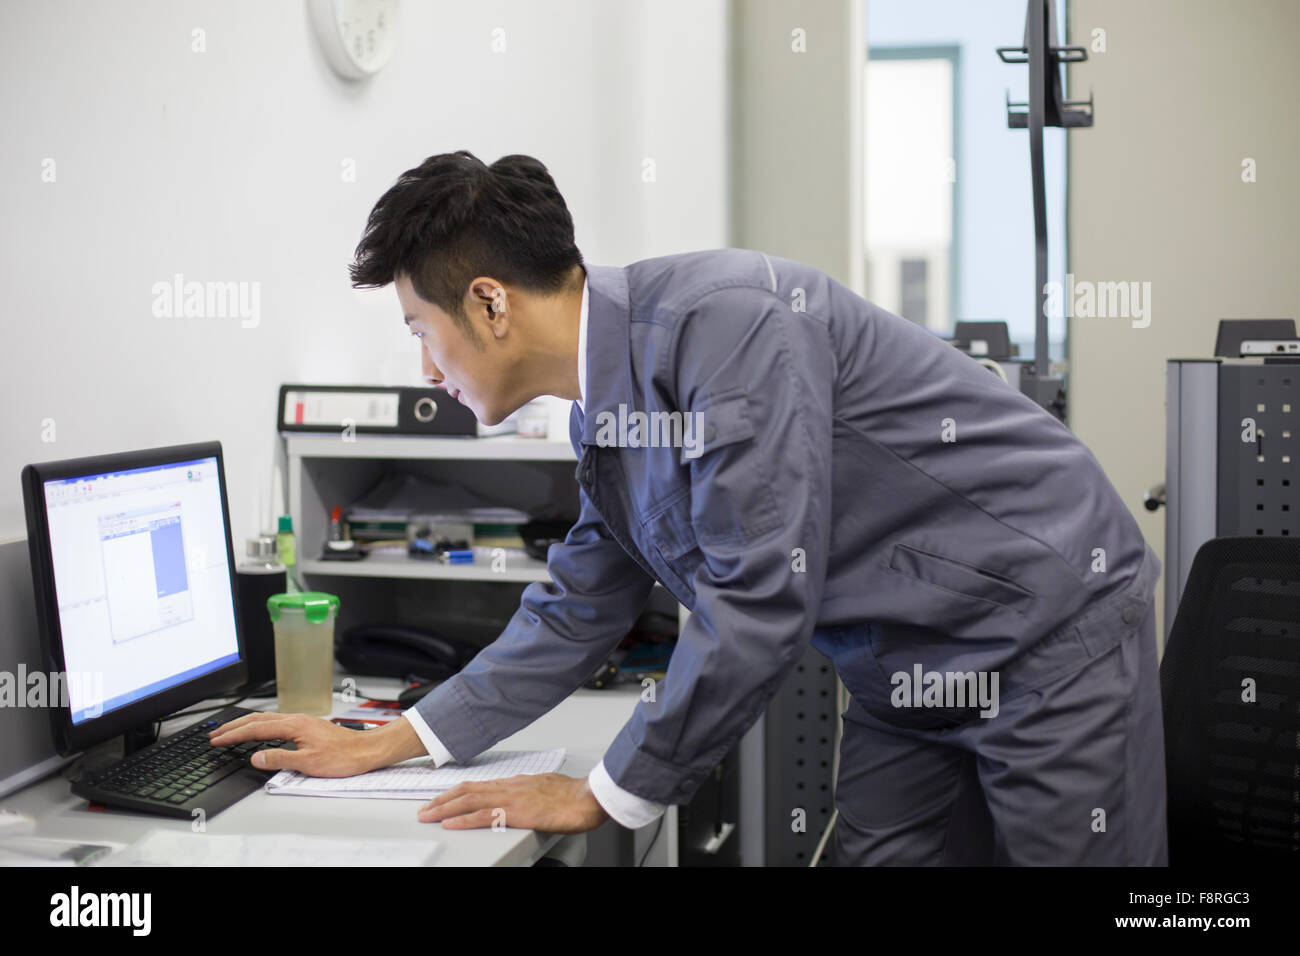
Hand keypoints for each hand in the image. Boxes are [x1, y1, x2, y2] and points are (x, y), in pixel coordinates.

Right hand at [208, 711, 381, 776]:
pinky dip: (260, 725)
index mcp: (293, 726)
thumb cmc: (343, 757)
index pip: (255, 729)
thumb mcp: (308, 763)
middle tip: (215, 735)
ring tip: (230, 731)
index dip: (233, 735)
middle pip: (258, 720)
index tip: (216, 740)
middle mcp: (296, 719)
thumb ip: (279, 759)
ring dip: (246, 724)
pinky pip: (276, 722)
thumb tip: (255, 758)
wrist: (366, 750)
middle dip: (234, 727)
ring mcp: (302, 721)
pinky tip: (259, 731)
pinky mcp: (307, 726)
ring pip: (267, 719)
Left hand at [417, 773, 608, 833]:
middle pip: (468, 790)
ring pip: (470, 800)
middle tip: (425, 808)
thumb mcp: (546, 787)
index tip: (441, 799)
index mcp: (516, 782)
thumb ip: (530, 791)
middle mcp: (510, 786)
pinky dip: (463, 819)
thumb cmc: (574, 794)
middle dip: (443, 800)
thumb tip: (522, 797)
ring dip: (445, 808)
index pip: (478, 785)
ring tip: (428, 815)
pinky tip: (450, 823)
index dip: (456, 792)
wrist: (589, 796)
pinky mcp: (517, 812)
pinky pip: (484, 815)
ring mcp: (512, 798)